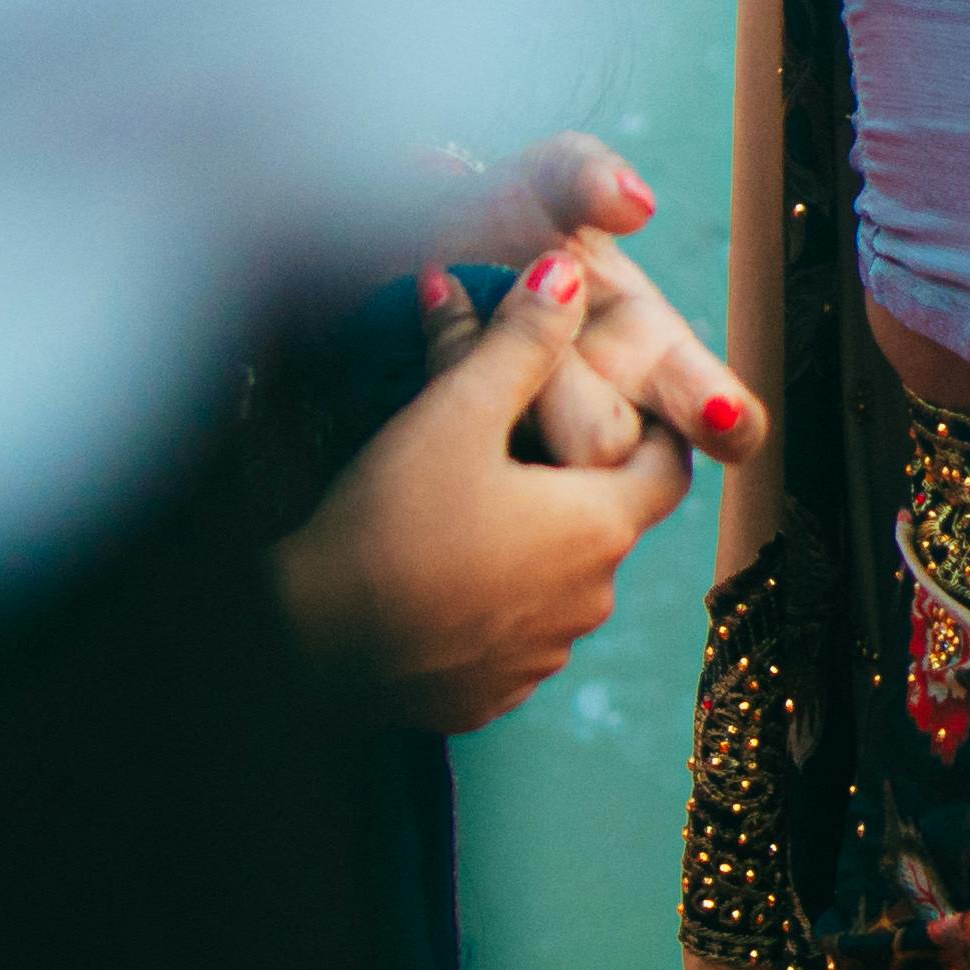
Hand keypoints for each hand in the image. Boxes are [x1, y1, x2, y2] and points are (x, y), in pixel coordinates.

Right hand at [276, 253, 698, 729]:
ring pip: (559, 582)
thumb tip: (568, 273)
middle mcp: (589, 601)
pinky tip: (435, 576)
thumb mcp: (454, 414)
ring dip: (531, 545)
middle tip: (520, 444)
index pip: (670, 467)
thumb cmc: (384, 523)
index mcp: (600, 529)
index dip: (651, 429)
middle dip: (575, 480)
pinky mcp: (489, 695)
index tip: (613, 402)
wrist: (299, 648)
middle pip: (608, 523)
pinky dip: (489, 603)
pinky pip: (510, 636)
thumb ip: (519, 342)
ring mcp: (541, 658)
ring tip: (468, 508)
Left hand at [421, 132, 758, 469]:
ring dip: (498, 377)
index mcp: (657, 358)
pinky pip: (462, 440)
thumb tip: (635, 202)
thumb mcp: (551, 178)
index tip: (719, 414)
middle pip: (606, 442)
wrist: (406, 246)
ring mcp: (540, 448)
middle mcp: (608, 414)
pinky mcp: (475, 462)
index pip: (719, 413)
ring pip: (534, 461)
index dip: (728, 421)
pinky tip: (439, 320)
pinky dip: (450, 368)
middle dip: (563, 384)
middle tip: (542, 316)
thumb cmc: (509, 217)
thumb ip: (589, 175)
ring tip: (479, 312)